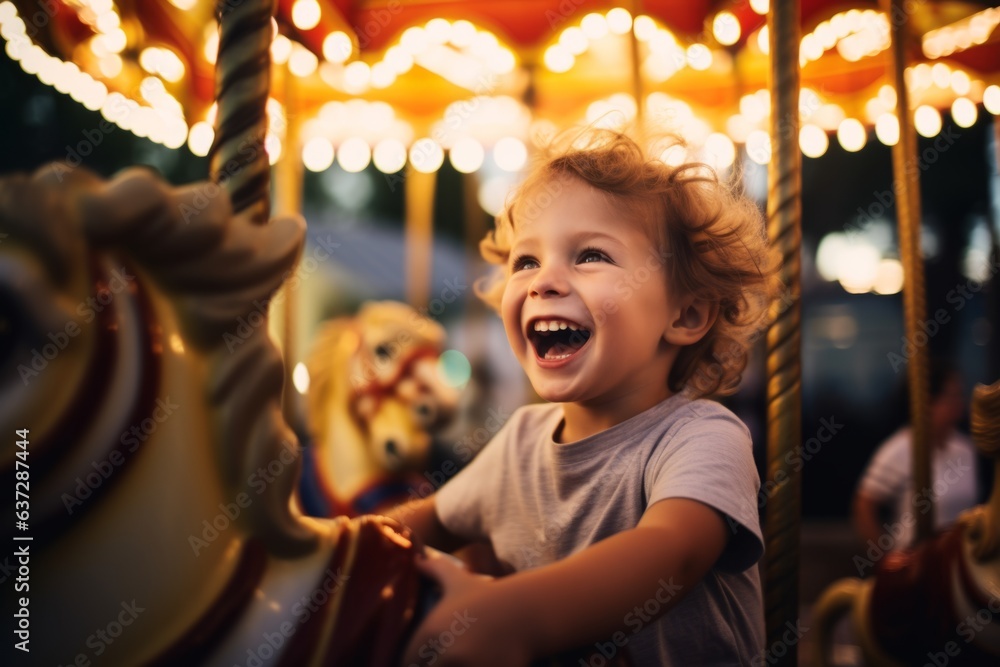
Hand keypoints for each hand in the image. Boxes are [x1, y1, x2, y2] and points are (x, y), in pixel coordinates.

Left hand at [401, 548, 531, 666]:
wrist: (528, 612)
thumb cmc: (489, 598)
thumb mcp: (458, 580)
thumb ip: (434, 569)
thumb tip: (415, 558)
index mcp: (431, 631)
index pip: (408, 661)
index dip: (416, 661)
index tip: (427, 658)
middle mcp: (447, 653)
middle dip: (435, 665)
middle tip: (448, 658)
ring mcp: (470, 666)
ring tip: (462, 661)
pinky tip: (479, 664)